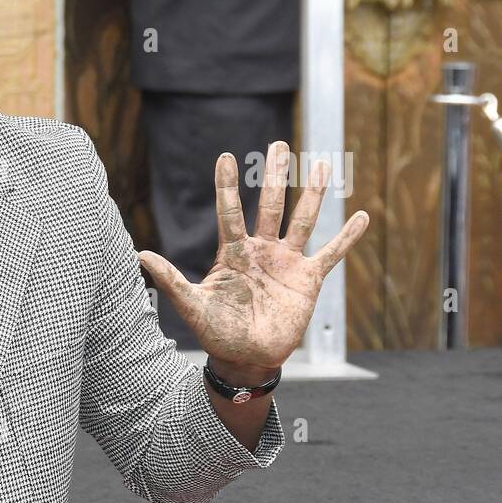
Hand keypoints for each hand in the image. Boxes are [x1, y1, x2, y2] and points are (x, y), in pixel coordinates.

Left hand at [137, 141, 369, 372]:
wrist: (247, 358)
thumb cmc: (217, 332)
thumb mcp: (192, 305)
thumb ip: (171, 279)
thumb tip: (141, 255)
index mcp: (233, 253)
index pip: (230, 211)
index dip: (228, 185)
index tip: (226, 156)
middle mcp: (260, 250)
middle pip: (269, 205)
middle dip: (274, 175)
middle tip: (277, 145)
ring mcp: (286, 262)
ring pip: (302, 220)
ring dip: (312, 193)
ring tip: (321, 163)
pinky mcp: (308, 279)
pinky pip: (331, 253)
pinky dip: (347, 237)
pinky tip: (361, 216)